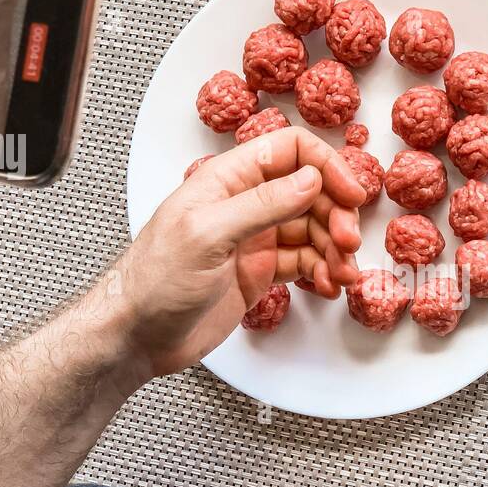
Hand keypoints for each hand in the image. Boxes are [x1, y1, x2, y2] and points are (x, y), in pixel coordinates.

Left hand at [106, 126, 365, 378]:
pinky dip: (323, 271)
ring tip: (343, 273)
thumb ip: (263, 204)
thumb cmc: (154, 281)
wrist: (137, 335)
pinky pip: (304, 262)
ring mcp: (254, 239)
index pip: (289, 151)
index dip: (325, 167)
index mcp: (227, 180)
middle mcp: (244, 204)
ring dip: (335, 249)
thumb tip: (310, 178)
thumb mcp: (208, 235)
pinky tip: (329, 285)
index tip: (350, 193)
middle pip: (310, 192)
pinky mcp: (260, 272)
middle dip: (336, 214)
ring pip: (312, 229)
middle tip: (347, 243)